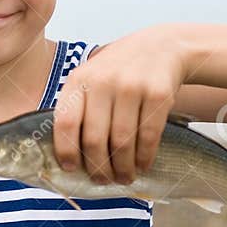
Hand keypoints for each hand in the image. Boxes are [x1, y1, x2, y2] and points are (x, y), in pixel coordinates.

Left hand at [52, 27, 187, 184]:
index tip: (70, 168)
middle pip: (94, 139)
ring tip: (123, 177)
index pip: (65, 122)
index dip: (66, 150)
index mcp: (79, 79)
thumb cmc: (118, 71)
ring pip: (122, 143)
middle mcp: (103, 81)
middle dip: (98, 168)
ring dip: (123, 168)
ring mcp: (131, 87)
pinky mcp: (158, 94)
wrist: (161, 47)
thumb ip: (78, 108)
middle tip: (102, 180)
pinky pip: (148, 137)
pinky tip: (142, 165)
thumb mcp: (91, 78)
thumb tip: (68, 156)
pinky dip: (144, 158)